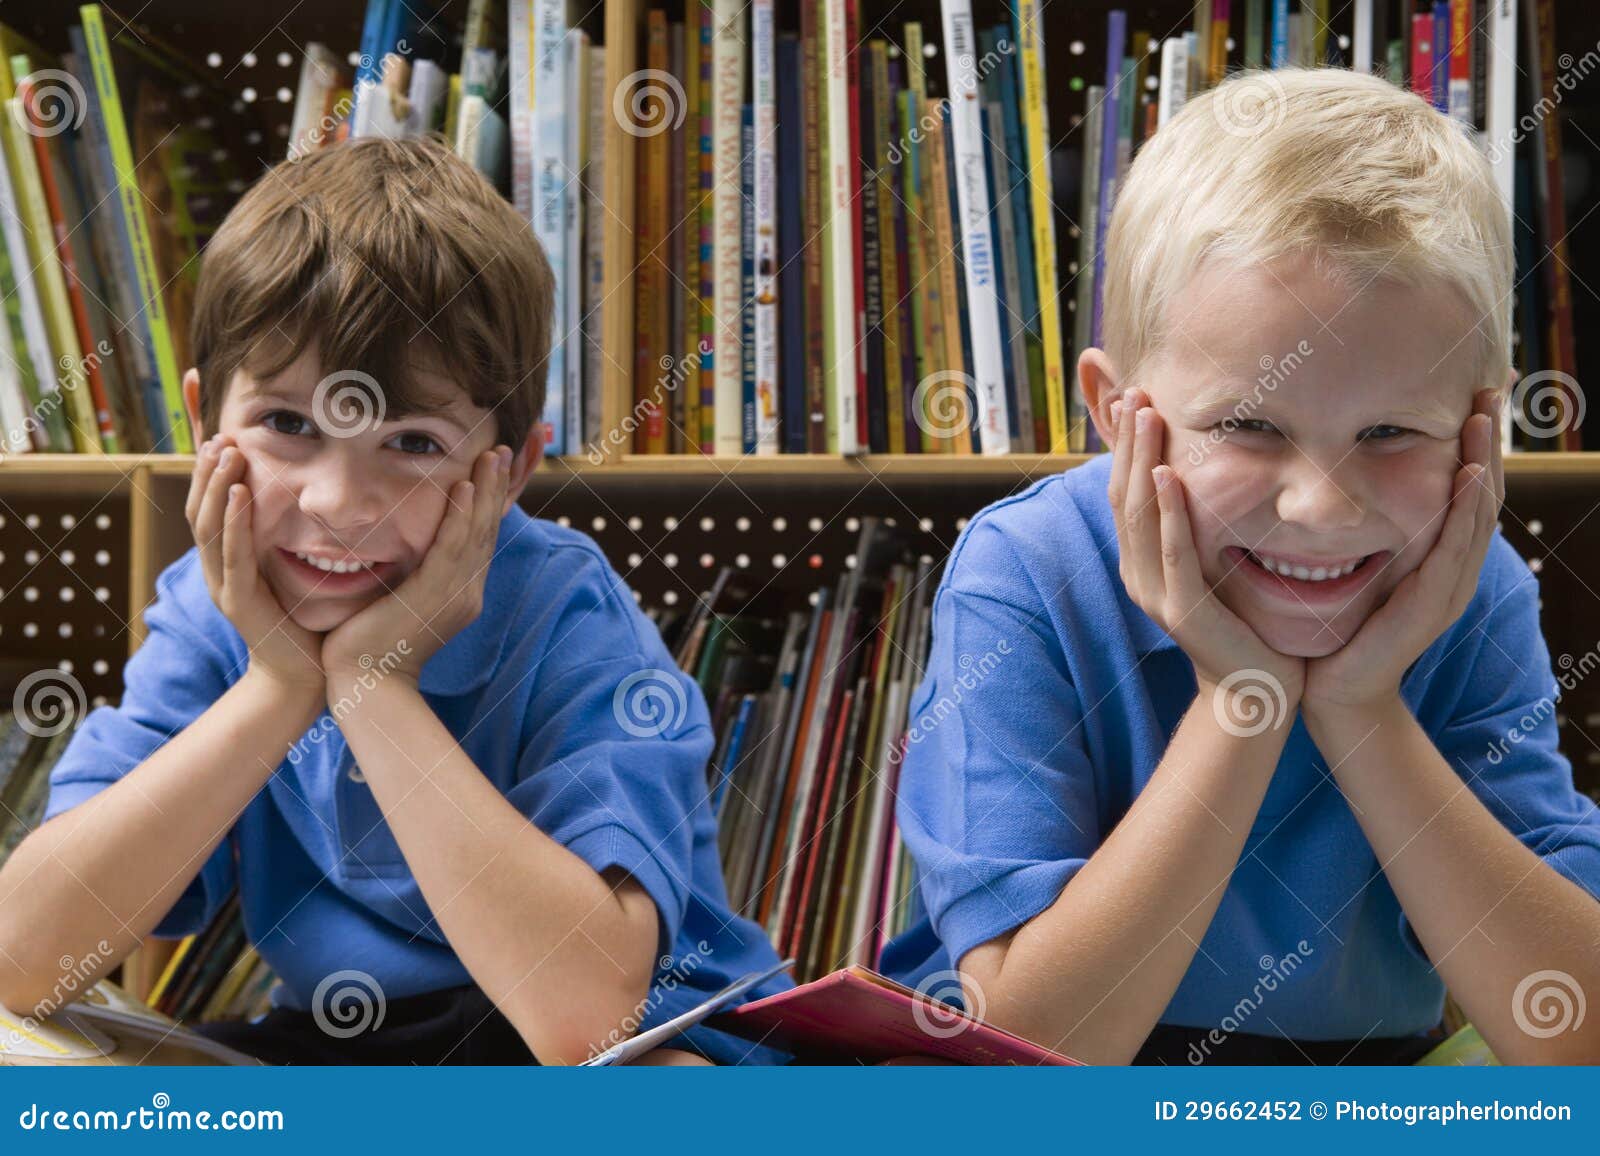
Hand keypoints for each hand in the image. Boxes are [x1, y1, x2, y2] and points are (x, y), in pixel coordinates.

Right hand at [186, 434, 326, 694]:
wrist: (303, 679)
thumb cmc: (307, 622)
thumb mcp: (297, 567)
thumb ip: (294, 532)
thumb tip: (316, 488)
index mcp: (228, 556)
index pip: (209, 499)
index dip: (203, 462)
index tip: (207, 427)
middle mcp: (217, 566)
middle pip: (199, 506)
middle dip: (205, 467)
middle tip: (220, 430)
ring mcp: (223, 584)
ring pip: (208, 526)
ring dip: (217, 486)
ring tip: (225, 451)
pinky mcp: (239, 602)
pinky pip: (234, 556)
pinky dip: (235, 523)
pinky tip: (243, 495)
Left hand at [320, 445, 513, 687]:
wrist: (366, 684)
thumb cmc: (371, 645)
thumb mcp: (402, 602)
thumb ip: (413, 575)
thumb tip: (407, 547)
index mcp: (463, 594)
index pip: (481, 539)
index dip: (489, 502)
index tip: (491, 467)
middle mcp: (468, 593)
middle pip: (486, 531)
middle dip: (494, 488)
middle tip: (500, 450)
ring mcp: (455, 596)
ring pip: (475, 534)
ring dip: (483, 492)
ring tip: (488, 457)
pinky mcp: (434, 598)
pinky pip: (451, 550)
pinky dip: (459, 518)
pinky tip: (462, 489)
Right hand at [1107, 388, 1305, 711]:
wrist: (1255, 690)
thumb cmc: (1243, 625)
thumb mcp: (1216, 564)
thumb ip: (1203, 526)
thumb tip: (1206, 474)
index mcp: (1141, 560)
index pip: (1125, 490)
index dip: (1122, 445)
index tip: (1130, 396)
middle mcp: (1137, 572)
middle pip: (1124, 494)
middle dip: (1127, 441)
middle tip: (1135, 391)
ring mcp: (1154, 592)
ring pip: (1139, 514)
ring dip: (1142, 461)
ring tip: (1147, 415)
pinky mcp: (1181, 610)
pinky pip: (1172, 551)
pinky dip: (1169, 511)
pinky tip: (1171, 474)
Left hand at [1302, 388, 1503, 714]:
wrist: (1333, 690)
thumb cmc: (1338, 626)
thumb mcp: (1354, 565)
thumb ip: (1359, 529)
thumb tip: (1335, 478)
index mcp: (1439, 557)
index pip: (1465, 490)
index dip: (1473, 444)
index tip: (1474, 395)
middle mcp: (1453, 569)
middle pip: (1482, 494)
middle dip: (1487, 441)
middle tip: (1491, 389)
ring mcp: (1448, 588)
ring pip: (1476, 514)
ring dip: (1483, 462)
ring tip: (1482, 419)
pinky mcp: (1431, 604)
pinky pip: (1454, 549)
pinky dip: (1464, 510)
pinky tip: (1468, 476)